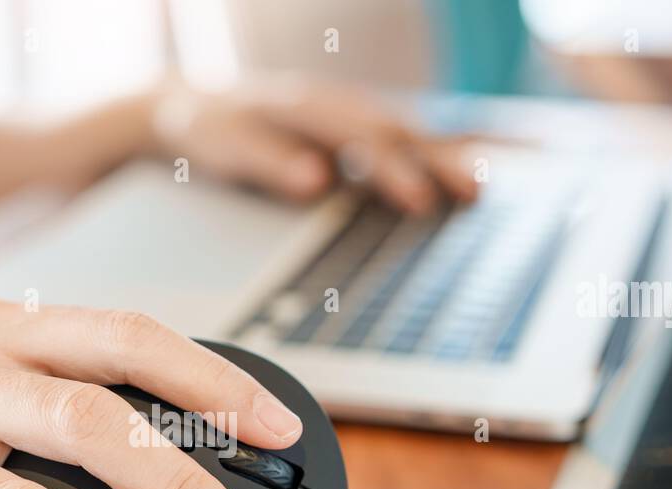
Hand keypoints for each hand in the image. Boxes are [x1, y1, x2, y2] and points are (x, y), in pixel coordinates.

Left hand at [148, 76, 476, 212]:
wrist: (190, 105)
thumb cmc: (207, 129)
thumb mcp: (225, 146)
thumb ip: (269, 162)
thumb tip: (317, 180)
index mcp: (306, 107)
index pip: (361, 140)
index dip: (394, 171)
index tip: (422, 201)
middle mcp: (334, 104)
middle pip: (397, 132)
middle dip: (439, 160)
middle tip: (476, 190)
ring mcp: (345, 113)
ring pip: (404, 131)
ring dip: (444, 155)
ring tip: (481, 186)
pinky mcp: (349, 128)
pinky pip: (399, 138)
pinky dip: (432, 151)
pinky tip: (462, 170)